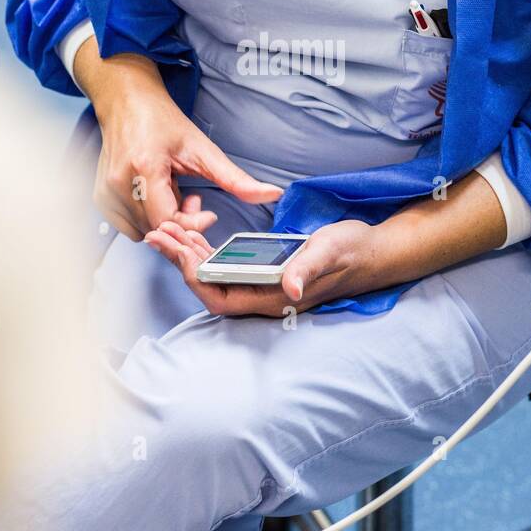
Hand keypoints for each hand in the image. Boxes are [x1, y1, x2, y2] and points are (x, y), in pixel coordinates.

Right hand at [73, 41, 282, 240]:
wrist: (126, 101)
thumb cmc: (161, 120)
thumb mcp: (203, 148)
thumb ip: (236, 178)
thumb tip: (271, 194)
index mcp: (144, 168)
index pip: (168, 221)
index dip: (192, 223)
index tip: (206, 210)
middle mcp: (119, 183)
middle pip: (158, 227)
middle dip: (181, 220)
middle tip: (192, 197)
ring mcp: (105, 192)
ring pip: (143, 232)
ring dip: (163, 220)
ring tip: (172, 194)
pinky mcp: (99, 198)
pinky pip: (129, 226)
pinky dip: (146, 218)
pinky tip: (155, 196)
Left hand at [145, 218, 377, 316]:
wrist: (372, 252)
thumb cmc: (352, 251)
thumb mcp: (330, 251)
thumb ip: (308, 268)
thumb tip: (290, 287)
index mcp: (275, 298)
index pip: (221, 297)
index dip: (195, 277)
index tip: (178, 249)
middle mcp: (265, 298)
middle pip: (210, 288)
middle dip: (181, 263)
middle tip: (157, 234)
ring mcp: (265, 288)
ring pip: (215, 278)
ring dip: (189, 257)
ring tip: (167, 232)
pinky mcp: (266, 274)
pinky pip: (227, 269)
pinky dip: (207, 252)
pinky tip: (195, 235)